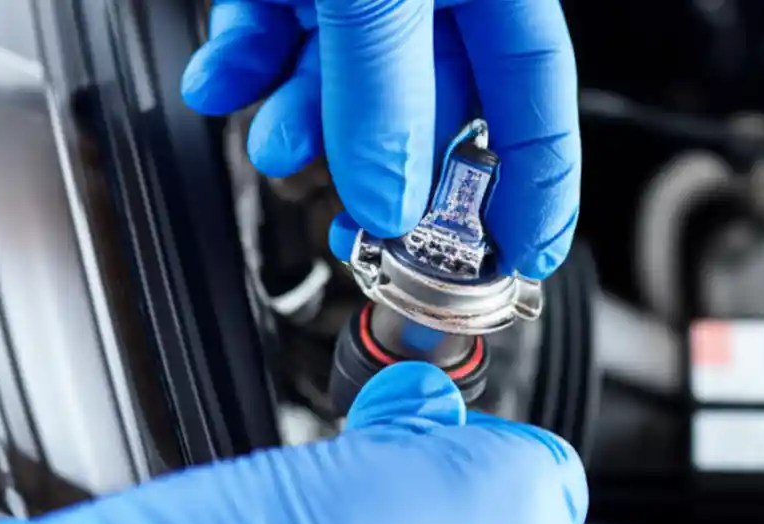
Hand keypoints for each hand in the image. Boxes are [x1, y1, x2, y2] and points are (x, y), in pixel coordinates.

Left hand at [181, 0, 580, 278]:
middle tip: (372, 231)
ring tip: (278, 147)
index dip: (537, 186)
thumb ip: (383, 87)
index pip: (536, 98)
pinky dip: (248, 61)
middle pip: (437, 101)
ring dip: (308, 123)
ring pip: (350, 74)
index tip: (525, 257)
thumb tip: (386, 199)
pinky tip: (225, 81)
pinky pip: (276, 25)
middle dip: (394, 171)